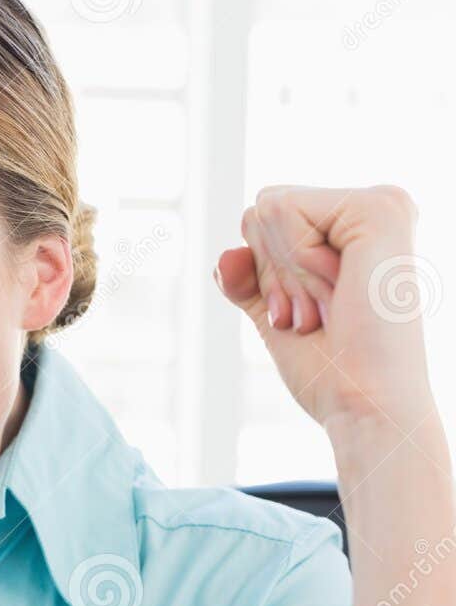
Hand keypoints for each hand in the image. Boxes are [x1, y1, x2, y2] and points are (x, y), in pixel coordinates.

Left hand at [213, 184, 437, 433]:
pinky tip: (339, 290)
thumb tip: (225, 256)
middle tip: (320, 314)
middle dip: (273, 274)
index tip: (310, 315)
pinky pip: (284, 211)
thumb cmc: (329, 368)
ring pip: (267, 209)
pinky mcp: (377, 209)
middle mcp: (376, 207)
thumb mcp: (276, 312)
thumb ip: (249, 278)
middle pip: (260, 210)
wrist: (364, 402)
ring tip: (331, 307)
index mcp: (357, 228)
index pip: (264, 219)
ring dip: (285, 276)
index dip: (266, 274)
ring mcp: (381, 203)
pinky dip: (293, 262)